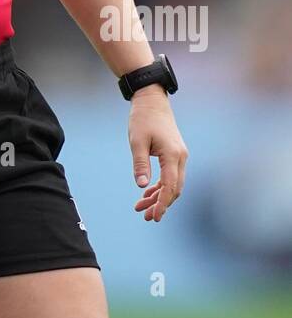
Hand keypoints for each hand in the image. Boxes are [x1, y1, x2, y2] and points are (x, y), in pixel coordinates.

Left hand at [129, 86, 188, 221]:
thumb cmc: (143, 119)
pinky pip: (170, 175)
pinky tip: (147, 193)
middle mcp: (181, 157)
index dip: (163, 204)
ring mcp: (179, 156)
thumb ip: (140, 164)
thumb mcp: (137, 141)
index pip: (170, 186)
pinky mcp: (174, 154)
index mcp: (173, 155)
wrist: (151, 101)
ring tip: (141, 208)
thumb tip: (142, 186)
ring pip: (173, 184)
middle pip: (174, 188)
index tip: (154, 217)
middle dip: (161, 204)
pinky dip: (160, 186)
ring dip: (159, 196)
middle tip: (145, 216)